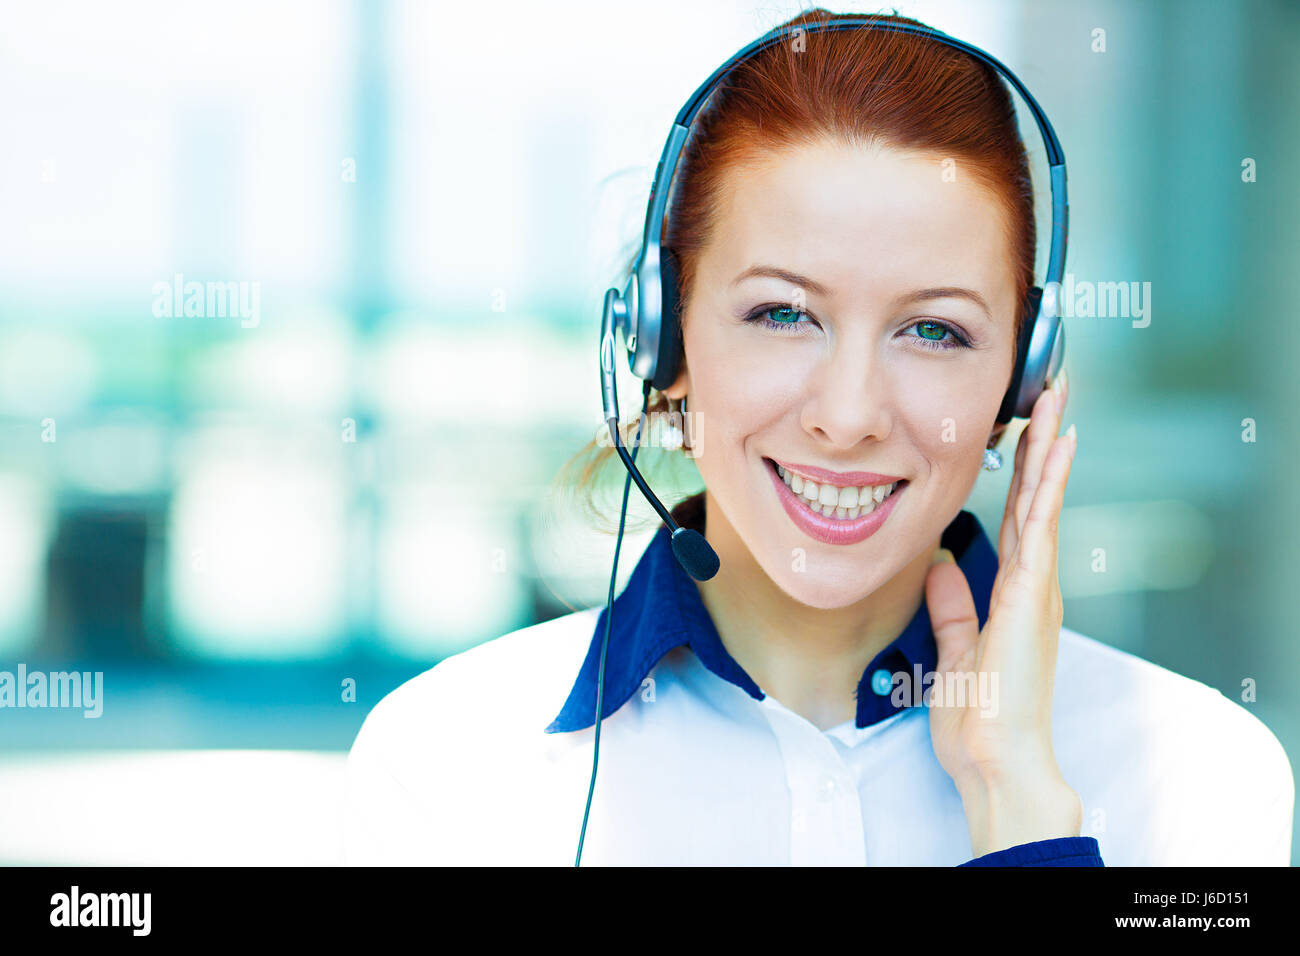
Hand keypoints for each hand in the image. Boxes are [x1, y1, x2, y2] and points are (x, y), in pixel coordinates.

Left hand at [924, 370, 1079, 855]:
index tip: (1022, 429)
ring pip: (1043, 501)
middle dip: (1040, 444)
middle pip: (1035, 498)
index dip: (1020, 472)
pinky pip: (1040, 527)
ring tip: (1058, 399)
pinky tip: (1056, 448)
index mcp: (1014, 592)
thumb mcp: (954, 649)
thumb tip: (940, 566)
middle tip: (1050, 393)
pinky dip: (1048, 485)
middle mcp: (1031, 582)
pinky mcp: (1031, 595)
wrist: (991, 758)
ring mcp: (1036, 586)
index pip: (1016, 517)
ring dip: (1049, 448)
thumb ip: (953, 608)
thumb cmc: (978, 717)